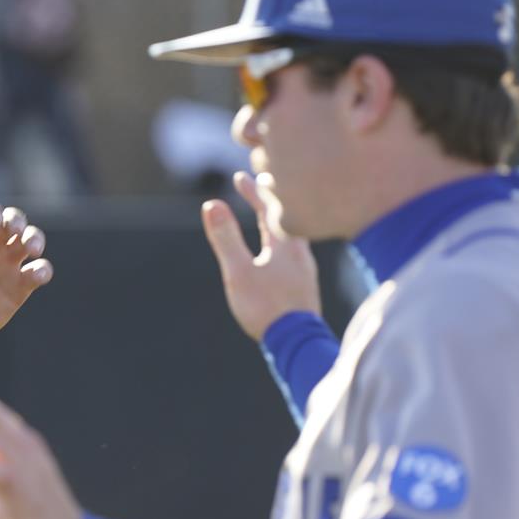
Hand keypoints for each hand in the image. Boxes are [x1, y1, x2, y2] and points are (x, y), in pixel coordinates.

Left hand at [0, 199, 53, 369]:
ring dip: (35, 238)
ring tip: (34, 248)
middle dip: (18, 221)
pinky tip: (39, 275)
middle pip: (11, 221)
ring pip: (28, 242)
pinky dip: (42, 270)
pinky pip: (36, 273)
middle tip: (19, 231)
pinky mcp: (19, 287)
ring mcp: (6, 265)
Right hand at [200, 170, 319, 340]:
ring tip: (272, 216)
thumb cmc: (266, 307)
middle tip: (262, 183)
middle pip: (287, 218)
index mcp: (285, 245)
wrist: (298, 342)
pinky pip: (296, 252)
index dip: (253, 191)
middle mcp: (301, 253)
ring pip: (294, 235)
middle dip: (271, 200)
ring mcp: (306, 270)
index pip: (270, 208)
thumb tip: (211, 204)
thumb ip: (226, 238)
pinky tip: (283, 254)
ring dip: (280, 221)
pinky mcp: (307, 286)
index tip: (239, 177)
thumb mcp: (238, 271)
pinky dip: (285, 240)